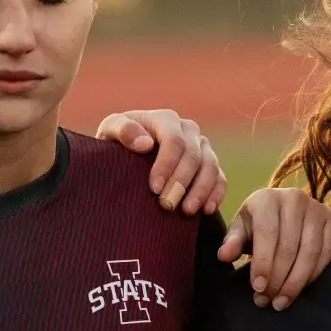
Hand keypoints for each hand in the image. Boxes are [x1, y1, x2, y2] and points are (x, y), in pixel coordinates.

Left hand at [96, 110, 225, 215]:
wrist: (127, 155)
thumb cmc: (117, 142)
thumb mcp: (110, 131)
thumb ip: (122, 130)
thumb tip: (145, 143)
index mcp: (166, 119)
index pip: (174, 141)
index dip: (167, 164)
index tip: (154, 188)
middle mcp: (188, 130)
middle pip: (193, 156)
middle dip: (181, 182)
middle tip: (167, 205)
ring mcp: (202, 147)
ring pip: (210, 167)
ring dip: (200, 190)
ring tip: (186, 211)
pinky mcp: (210, 165)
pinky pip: (220, 178)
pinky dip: (216, 194)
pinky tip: (206, 210)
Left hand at [220, 188, 330, 309]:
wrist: (282, 211)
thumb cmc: (257, 223)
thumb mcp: (241, 230)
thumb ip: (232, 242)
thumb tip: (224, 255)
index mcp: (267, 198)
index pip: (267, 234)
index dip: (263, 263)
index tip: (258, 287)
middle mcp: (294, 198)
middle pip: (289, 247)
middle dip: (278, 278)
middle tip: (268, 300)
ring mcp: (317, 207)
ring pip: (310, 252)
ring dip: (296, 282)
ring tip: (282, 301)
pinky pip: (327, 252)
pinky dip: (314, 273)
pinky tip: (300, 287)